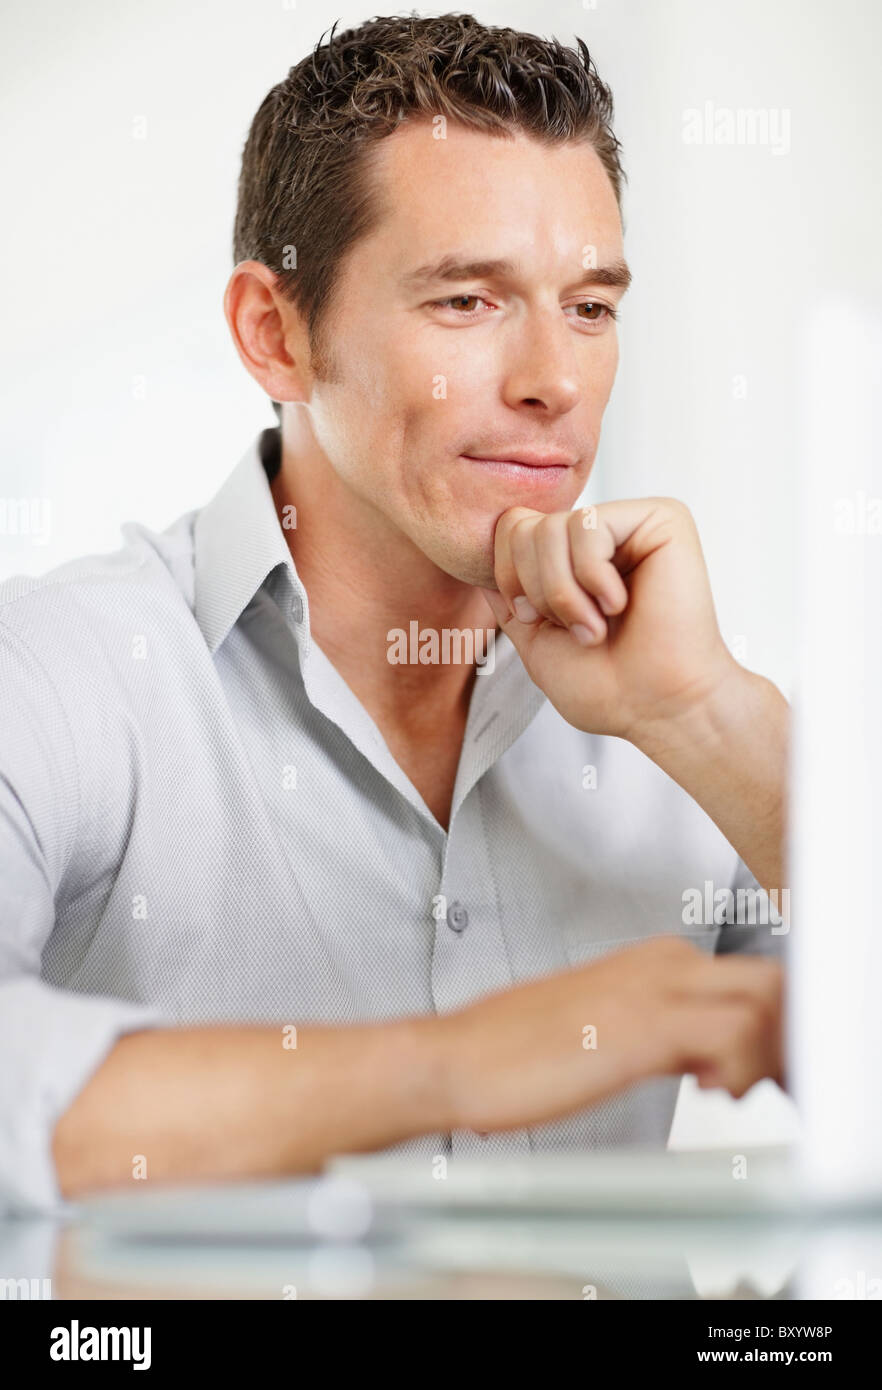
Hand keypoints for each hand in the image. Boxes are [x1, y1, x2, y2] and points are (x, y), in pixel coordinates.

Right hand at [437, 936, 783, 1134]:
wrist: (454, 1058)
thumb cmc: (511, 1051)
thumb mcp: (601, 1026)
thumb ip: (657, 1027)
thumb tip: (701, 1053)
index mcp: (650, 960)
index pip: (747, 977)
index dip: (764, 1024)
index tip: (747, 1068)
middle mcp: (658, 964)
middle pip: (769, 979)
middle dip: (779, 1035)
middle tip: (750, 1080)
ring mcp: (652, 991)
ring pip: (764, 1000)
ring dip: (765, 1054)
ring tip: (727, 1088)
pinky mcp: (641, 1027)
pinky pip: (732, 1035)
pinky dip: (739, 1069)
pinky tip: (706, 1089)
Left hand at [480, 498, 736, 742]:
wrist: (658, 707)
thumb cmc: (606, 686)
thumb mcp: (534, 639)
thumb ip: (507, 598)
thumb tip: (481, 560)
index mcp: (571, 559)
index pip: (509, 530)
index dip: (507, 579)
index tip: (535, 621)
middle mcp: (599, 534)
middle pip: (522, 525)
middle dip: (535, 589)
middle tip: (575, 630)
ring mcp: (629, 523)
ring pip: (552, 526)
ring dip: (564, 592)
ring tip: (596, 627)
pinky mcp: (661, 518)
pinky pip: (588, 525)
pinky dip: (593, 577)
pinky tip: (620, 605)